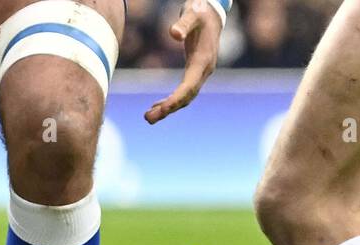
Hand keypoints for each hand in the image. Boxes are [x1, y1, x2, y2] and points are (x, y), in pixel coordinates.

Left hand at [144, 0, 224, 123]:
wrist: (212, 12)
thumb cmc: (200, 11)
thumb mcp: (193, 13)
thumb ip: (183, 23)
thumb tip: (173, 34)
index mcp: (203, 60)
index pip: (189, 86)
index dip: (176, 99)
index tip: (161, 109)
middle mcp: (204, 70)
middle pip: (187, 96)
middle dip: (169, 109)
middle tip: (148, 119)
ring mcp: (201, 72)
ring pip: (186, 97)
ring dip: (169, 108)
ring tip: (149, 117)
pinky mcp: (196, 71)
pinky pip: (184, 91)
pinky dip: (171, 100)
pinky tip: (157, 106)